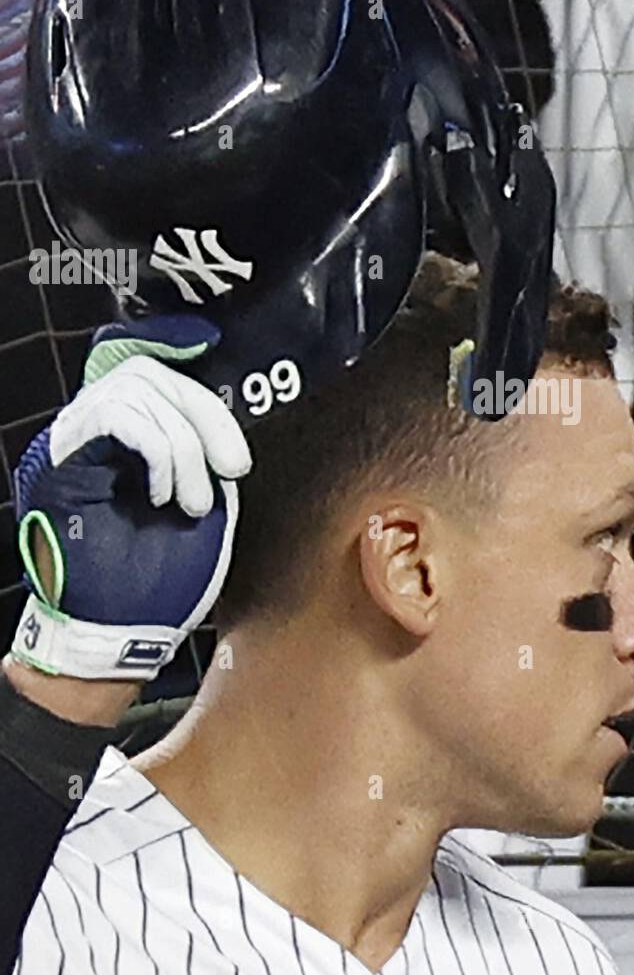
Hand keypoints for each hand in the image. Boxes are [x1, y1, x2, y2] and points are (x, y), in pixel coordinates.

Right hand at [8, 316, 251, 685]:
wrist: (120, 629)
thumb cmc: (161, 578)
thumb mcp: (206, 505)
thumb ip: (207, 456)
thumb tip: (221, 420)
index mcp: (131, 437)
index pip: (153, 367)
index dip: (177, 346)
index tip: (209, 345)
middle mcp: (96, 430)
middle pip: (153, 374)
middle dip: (206, 415)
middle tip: (233, 467)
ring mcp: (75, 441)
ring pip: (139, 391)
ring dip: (184, 447)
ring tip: (193, 501)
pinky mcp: (60, 458)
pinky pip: (117, 415)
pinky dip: (156, 450)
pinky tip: (162, 494)